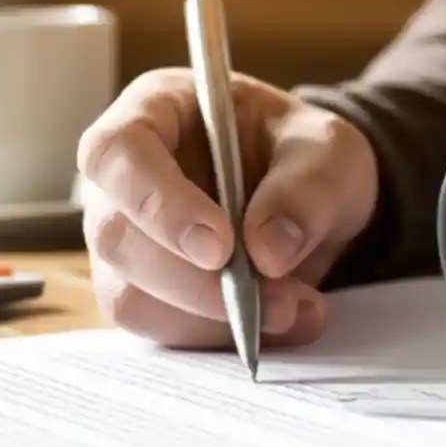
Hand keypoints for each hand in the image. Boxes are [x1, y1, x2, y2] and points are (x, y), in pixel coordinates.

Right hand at [77, 68, 377, 348]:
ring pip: (129, 295)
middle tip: (272, 296)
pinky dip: (218, 336)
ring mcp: (126, 237)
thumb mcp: (329, 150)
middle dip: (194, 281)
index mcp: (154, 110)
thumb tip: (267, 251)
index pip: (116, 153)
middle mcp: (122, 177)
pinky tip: (280, 322)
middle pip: (117, 236)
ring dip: (209, 318)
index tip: (219, 246)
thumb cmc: (305, 153)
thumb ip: (306, 188)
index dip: (156, 203)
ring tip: (291, 310)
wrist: (315, 198)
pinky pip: (159, 328)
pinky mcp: (145, 289)